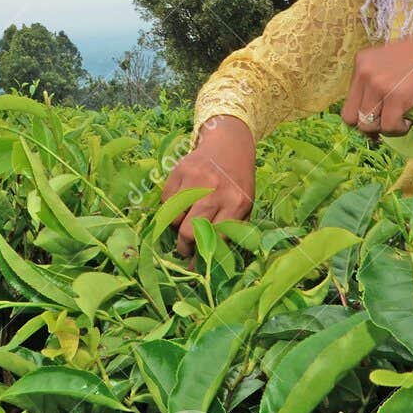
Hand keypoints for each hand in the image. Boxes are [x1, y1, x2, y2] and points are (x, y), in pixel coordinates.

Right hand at [161, 114, 256, 257]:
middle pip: (190, 232)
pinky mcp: (180, 171)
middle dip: (184, 247)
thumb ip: (232, 228)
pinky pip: (166, 201)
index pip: (215, 240)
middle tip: (185, 250)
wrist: (229, 145)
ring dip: (175, 228)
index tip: (195, 267)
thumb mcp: (245, 204)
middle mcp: (216, 192)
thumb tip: (213, 260)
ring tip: (182, 227)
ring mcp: (196, 180)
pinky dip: (170, 208)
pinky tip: (180, 206)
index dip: (202, 258)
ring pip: (174, 218)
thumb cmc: (237, 182)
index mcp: (237, 204)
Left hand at [342, 26, 412, 137]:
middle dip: (370, 125)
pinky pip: (388, 127)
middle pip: (351, 117)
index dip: (363, 114)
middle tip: (390, 123)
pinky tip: (412, 119)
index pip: (348, 102)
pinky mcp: (395, 96)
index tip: (381, 117)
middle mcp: (365, 71)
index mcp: (362, 61)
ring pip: (367, 125)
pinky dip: (400, 129)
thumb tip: (368, 120)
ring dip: (386, 128)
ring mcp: (378, 83)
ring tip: (404, 118)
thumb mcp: (393, 64)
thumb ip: (377, 82)